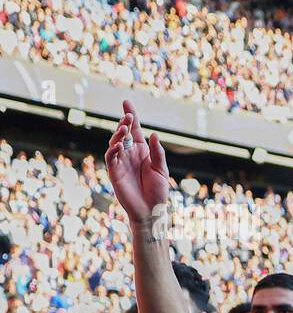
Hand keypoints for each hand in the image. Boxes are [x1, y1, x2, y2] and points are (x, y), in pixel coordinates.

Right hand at [105, 99, 170, 227]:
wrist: (151, 210)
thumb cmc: (158, 191)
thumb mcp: (161, 169)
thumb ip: (157, 152)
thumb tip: (153, 134)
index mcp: (142, 151)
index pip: (136, 130)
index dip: (131, 116)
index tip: (126, 102)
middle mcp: (130, 154)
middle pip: (125, 134)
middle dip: (125, 123)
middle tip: (128, 116)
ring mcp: (121, 162)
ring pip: (115, 143)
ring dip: (119, 135)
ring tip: (125, 127)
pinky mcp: (114, 172)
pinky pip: (111, 158)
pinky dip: (113, 151)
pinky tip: (119, 146)